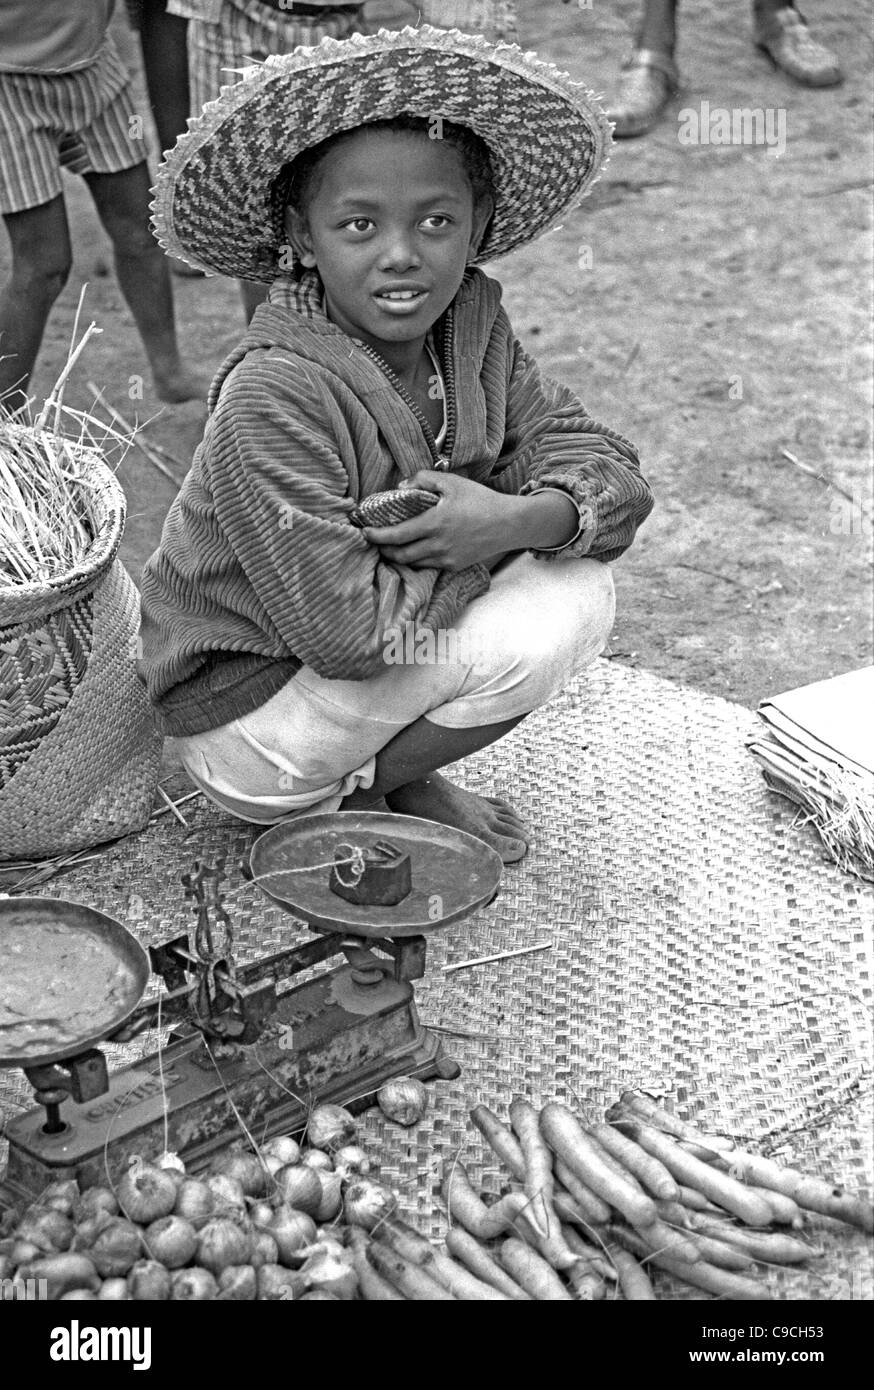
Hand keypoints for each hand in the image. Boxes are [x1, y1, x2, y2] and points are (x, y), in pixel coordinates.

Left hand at [362, 471, 517, 570]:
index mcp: (434, 523)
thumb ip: (423, 479)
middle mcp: (438, 545)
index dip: (376, 536)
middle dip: (383, 549)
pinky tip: (413, 551)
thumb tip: (400, 487)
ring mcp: (447, 558)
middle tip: (374, 541)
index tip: (364, 532)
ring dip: (397, 557)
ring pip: (413, 563)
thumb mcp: (452, 482)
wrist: (509, 524)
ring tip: (390, 547)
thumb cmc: (481, 500)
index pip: (396, 535)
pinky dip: (416, 560)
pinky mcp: (455, 566)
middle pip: (400, 555)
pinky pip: (428, 566)